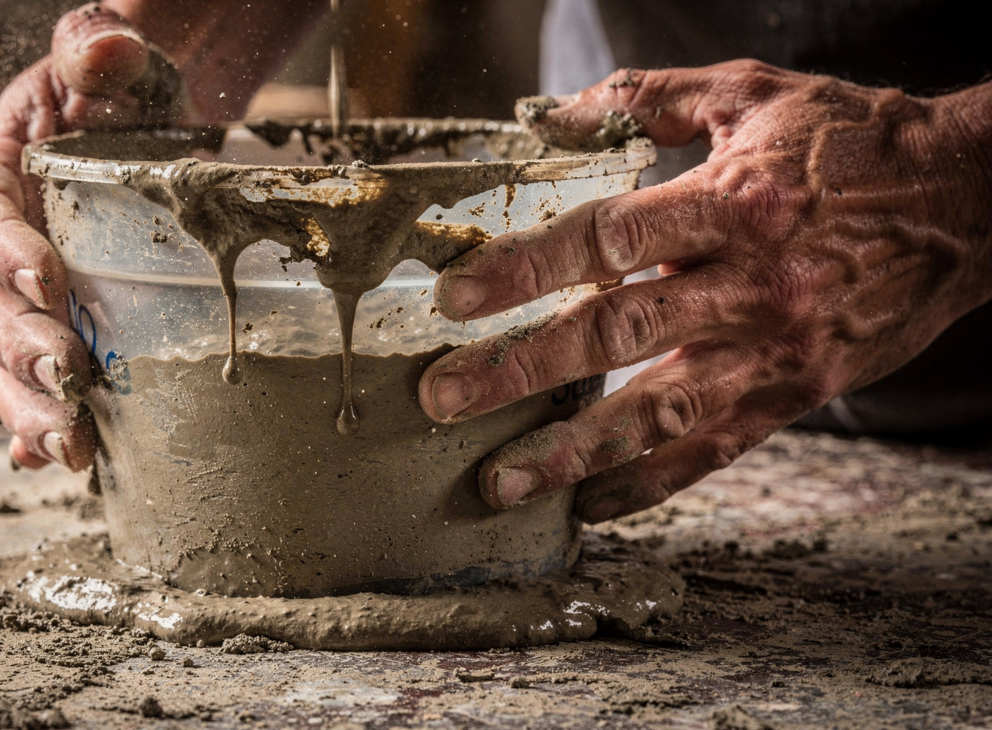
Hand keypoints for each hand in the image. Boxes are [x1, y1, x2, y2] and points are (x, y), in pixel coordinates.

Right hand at [0, 1, 322, 469]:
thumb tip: (104, 46)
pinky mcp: (47, 334)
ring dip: (29, 407)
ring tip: (71, 444)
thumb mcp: (109, 60)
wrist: (145, 137)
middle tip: (69, 377)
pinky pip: (27, 388)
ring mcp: (13, 302)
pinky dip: (34, 429)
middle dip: (22, 350)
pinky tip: (55, 463)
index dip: (5, 255)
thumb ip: (97, 50)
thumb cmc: (120, 94)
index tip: (50, 283)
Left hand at [419, 60, 991, 521]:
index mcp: (731, 202)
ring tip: (498, 481)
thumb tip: (546, 115)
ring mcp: (775, 350)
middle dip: (520, 372)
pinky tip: (589, 504)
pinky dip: (648, 484)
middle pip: (615, 335)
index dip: (525, 270)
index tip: (454, 299)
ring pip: (657, 412)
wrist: (970, 203)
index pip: (606, 240)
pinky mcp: (798, 395)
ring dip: (571, 451)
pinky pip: (713, 450)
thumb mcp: (750, 94)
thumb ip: (644, 100)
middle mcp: (750, 284)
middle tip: (442, 399)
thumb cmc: (850, 141)